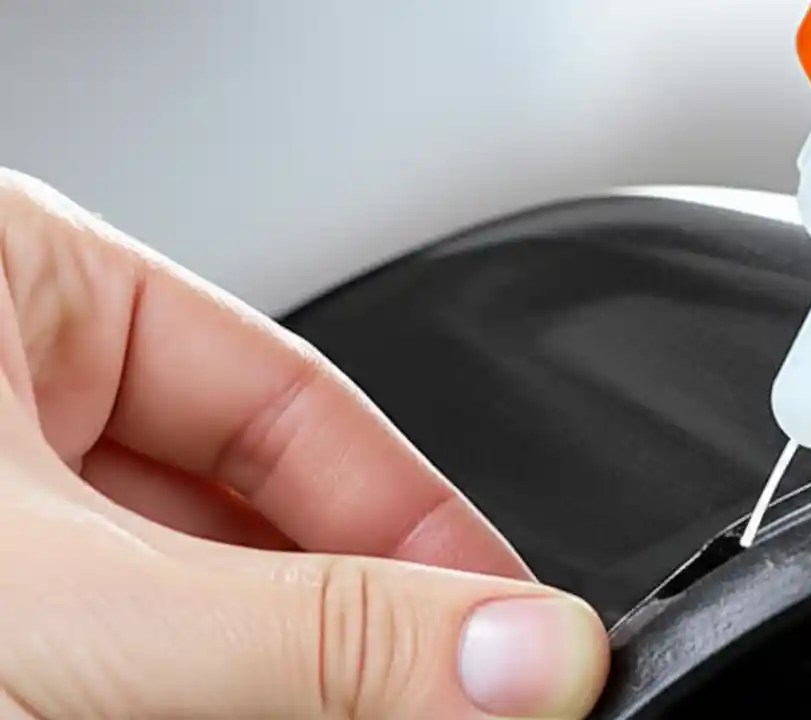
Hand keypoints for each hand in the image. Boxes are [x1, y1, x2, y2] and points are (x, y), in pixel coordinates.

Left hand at [0, 170, 607, 718]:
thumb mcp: (84, 596)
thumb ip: (312, 628)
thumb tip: (516, 650)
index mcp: (25, 287)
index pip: (292, 392)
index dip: (420, 518)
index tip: (506, 621)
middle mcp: (12, 396)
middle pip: (260, 507)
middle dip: (363, 617)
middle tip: (462, 696)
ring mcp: (4, 521)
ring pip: (206, 599)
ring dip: (299, 676)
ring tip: (405, 717)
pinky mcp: (10, 629)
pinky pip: (144, 655)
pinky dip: (219, 699)